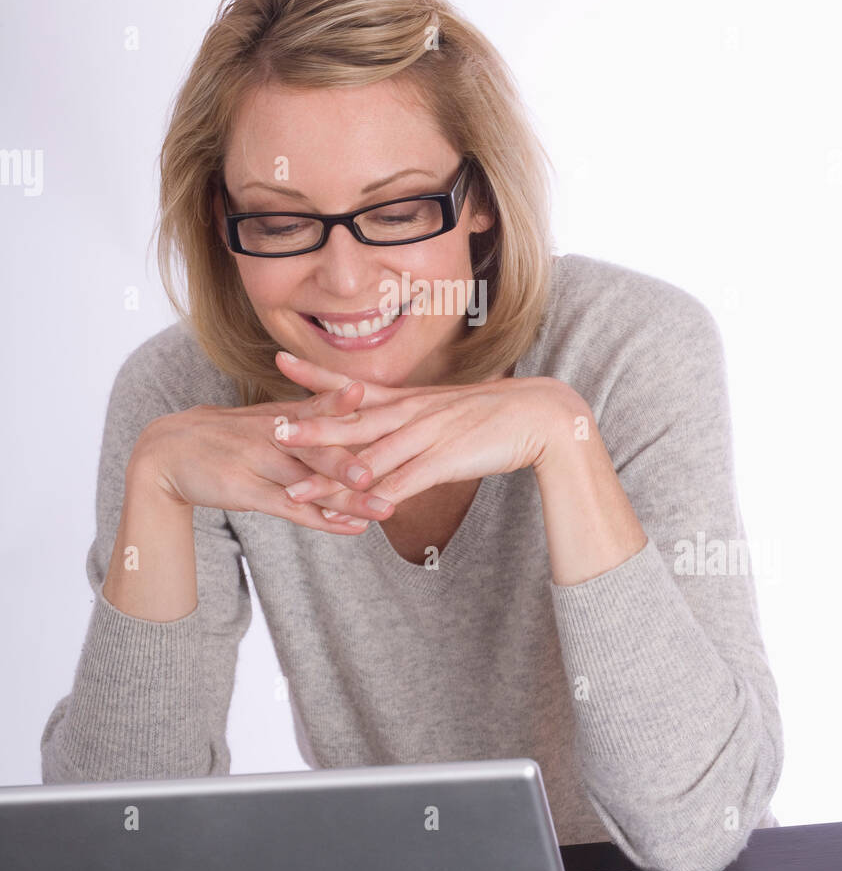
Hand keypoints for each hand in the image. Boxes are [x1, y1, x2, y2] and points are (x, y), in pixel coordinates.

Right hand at [131, 375, 397, 533]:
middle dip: (350, 460)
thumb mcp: (258, 417)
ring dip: (348, 498)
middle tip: (383, 468)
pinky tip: (352, 529)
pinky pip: (292, 509)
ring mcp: (258, 465)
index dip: (335, 399)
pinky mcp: (247, 493)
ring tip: (384, 508)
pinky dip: (324, 520)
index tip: (363, 392)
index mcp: (276, 416)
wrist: (165, 454)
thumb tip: (341, 404)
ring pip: (310, 484)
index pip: (311, 406)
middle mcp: (271, 437)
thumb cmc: (221, 436)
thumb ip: (297, 414)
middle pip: (316, 448)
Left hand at [271, 351, 577, 514]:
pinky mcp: (445, 460)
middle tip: (272, 429)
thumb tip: (387, 434)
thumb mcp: (443, 412)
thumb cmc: (493, 415)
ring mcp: (427, 436)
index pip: (353, 384)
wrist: (540, 416)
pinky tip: (362, 510)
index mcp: (408, 399)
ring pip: (370, 458)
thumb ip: (411, 423)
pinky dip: (383, 496)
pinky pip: (407, 482)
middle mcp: (411, 413)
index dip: (315, 373)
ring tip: (297, 488)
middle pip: (351, 421)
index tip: (280, 359)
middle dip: (309, 428)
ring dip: (332, 477)